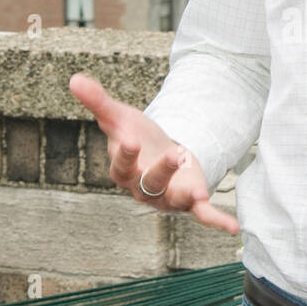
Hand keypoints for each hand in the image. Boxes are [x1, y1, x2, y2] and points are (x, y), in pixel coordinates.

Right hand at [68, 73, 239, 233]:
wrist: (162, 152)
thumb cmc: (137, 138)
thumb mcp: (120, 118)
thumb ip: (98, 102)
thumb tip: (73, 79)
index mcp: (124, 171)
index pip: (122, 166)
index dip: (125, 155)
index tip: (130, 140)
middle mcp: (144, 189)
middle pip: (150, 183)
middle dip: (161, 171)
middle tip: (173, 154)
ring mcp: (168, 197)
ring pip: (174, 198)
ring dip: (186, 194)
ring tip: (198, 191)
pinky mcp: (190, 200)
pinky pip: (202, 214)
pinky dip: (215, 220)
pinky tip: (232, 226)